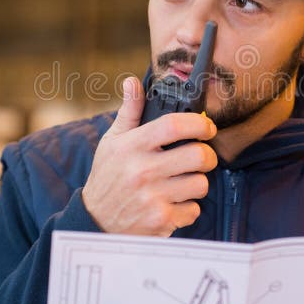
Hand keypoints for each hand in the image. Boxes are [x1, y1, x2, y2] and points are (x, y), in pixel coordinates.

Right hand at [82, 76, 217, 236]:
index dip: (198, 124)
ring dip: (197, 183)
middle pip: (198, 155)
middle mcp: (143, 170)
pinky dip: (188, 208)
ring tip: (183, 181)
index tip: (206, 128)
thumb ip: (129, 112)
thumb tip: (132, 82)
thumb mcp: (113, 141)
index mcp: (133, 146)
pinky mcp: (160, 220)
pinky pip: (194, 210)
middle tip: (202, 157)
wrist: (95, 222)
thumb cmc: (108, 176)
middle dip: (208, 155)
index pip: (174, 126)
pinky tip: (174, 203)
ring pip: (201, 184)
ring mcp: (152, 197)